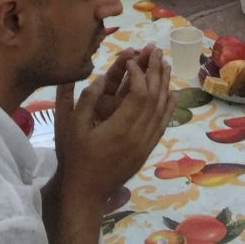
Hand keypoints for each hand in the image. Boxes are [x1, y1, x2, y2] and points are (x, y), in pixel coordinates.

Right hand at [54, 49, 172, 198]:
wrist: (86, 193)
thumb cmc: (76, 159)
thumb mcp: (72, 128)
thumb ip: (85, 100)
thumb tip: (99, 77)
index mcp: (120, 128)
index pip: (138, 93)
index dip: (137, 72)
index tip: (130, 58)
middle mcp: (137, 135)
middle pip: (154, 97)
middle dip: (155, 71)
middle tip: (155, 50)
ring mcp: (144, 144)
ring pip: (161, 110)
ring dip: (164, 85)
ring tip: (165, 64)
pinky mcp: (146, 151)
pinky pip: (162, 125)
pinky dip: (169, 108)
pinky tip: (172, 95)